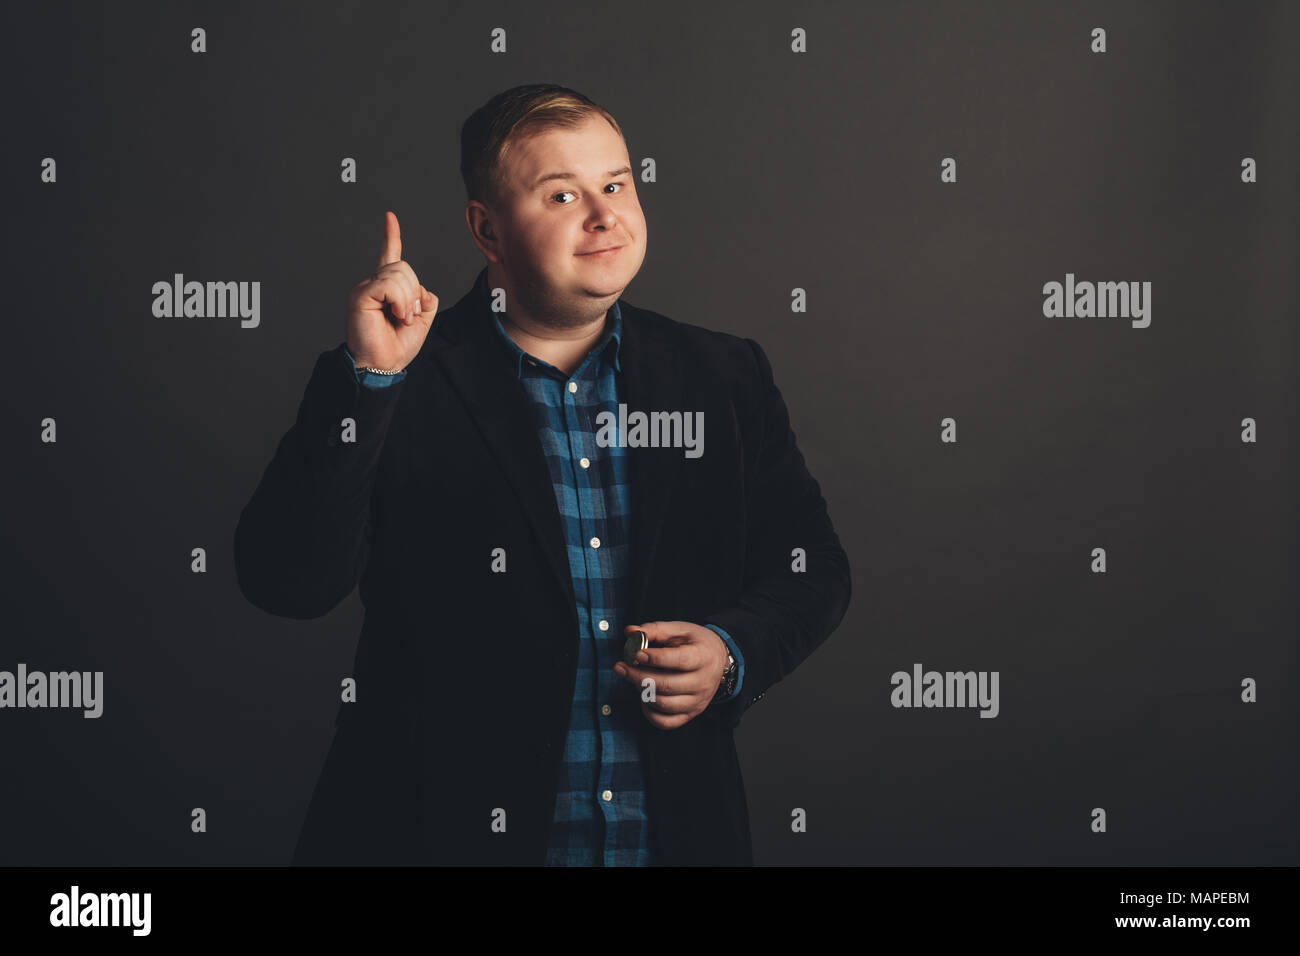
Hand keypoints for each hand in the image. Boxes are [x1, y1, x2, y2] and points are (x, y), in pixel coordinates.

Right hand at [345, 210, 438, 370]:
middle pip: (404, 266)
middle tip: (407, 316)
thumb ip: (424, 301)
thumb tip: (424, 290)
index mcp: (387, 289)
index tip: (390, 218)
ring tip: (401, 318)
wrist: (383, 365)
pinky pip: (389, 284)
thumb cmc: (397, 347)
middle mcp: (373, 284)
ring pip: (399, 273)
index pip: (390, 256)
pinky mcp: (361, 295)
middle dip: (414, 291)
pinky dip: (400, 300)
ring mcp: (365, 288)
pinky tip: (396, 315)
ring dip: (408, 298)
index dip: (392, 237)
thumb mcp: (421, 321)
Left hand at [613, 621, 730, 729]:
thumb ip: (655, 630)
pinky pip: (666, 722)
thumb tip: (630, 632)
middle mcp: (703, 682)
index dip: (656, 659)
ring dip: (642, 692)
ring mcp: (698, 701)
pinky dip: (649, 712)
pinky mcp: (691, 714)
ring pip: (664, 704)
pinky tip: (644, 697)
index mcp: (703, 657)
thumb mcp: (679, 630)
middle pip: (667, 685)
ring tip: (635, 679)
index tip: (637, 654)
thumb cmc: (695, 643)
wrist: (719, 659)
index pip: (679, 661)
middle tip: (621, 667)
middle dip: (639, 676)